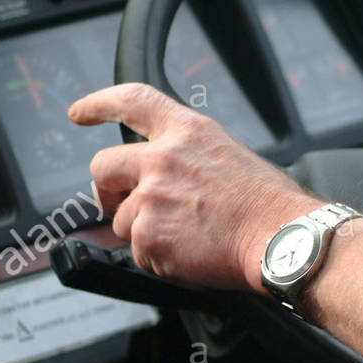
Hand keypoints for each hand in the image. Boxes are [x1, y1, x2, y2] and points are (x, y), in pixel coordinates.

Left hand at [68, 84, 319, 290]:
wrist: (282, 239)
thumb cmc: (270, 206)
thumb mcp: (229, 156)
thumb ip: (188, 159)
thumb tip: (168, 178)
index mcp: (187, 132)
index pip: (132, 101)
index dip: (99, 104)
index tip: (80, 112)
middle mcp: (163, 159)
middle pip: (103, 166)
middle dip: (106, 188)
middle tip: (119, 203)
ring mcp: (151, 198)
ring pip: (121, 220)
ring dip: (144, 233)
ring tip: (186, 239)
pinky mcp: (148, 236)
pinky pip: (138, 253)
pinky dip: (159, 261)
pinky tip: (190, 257)